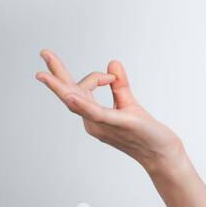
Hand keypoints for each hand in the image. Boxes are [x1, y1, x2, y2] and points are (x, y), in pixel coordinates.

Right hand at [35, 49, 184, 174]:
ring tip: (43, 75)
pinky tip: (71, 97)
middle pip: (68, 95)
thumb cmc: (145, 133)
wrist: (162, 154)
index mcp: (94, 116)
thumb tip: (112, 62)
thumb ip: (119, 85)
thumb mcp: (129, 103)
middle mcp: (93, 122)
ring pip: (75, 103)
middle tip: (44, 52)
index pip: (81, 90)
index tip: (112, 77)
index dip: (95, 77)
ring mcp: (102, 125)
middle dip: (55, 75)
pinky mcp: (117, 124)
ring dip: (59, 88)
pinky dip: (83, 104)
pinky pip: (96, 113)